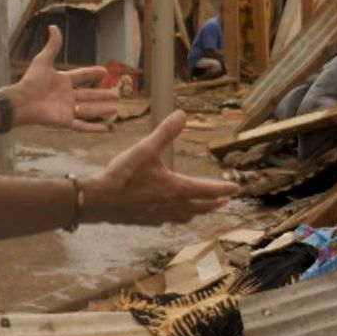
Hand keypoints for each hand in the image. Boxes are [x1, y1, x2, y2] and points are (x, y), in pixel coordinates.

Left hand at [10, 25, 120, 132]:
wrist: (21, 101)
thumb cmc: (30, 81)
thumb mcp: (43, 61)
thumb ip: (52, 46)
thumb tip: (53, 27)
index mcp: (63, 81)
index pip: (81, 75)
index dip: (92, 73)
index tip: (104, 71)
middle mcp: (67, 95)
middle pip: (89, 95)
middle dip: (102, 95)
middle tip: (117, 93)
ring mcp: (66, 109)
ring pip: (89, 110)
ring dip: (102, 110)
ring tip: (116, 110)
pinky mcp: (65, 121)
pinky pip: (82, 125)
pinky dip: (94, 127)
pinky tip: (106, 128)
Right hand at [81, 111, 239, 225]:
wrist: (100, 201)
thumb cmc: (123, 175)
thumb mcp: (145, 148)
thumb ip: (165, 132)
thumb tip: (182, 114)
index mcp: (176, 188)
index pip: (207, 189)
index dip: (224, 188)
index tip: (236, 187)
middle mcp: (172, 205)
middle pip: (201, 207)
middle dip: (215, 203)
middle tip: (224, 200)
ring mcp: (160, 216)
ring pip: (186, 216)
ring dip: (198, 211)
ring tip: (202, 208)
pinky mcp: (147, 221)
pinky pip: (168, 220)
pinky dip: (176, 216)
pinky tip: (170, 214)